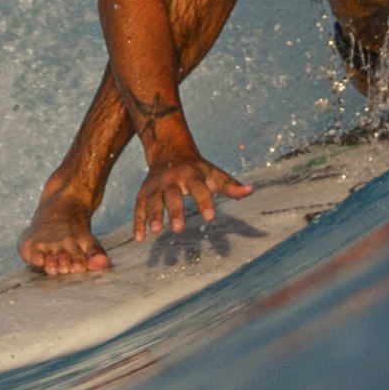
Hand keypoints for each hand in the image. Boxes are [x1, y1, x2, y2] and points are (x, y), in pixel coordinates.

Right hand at [130, 147, 253, 248]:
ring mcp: (156, 185)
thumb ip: (231, 186)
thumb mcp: (214, 174)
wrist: (169, 151)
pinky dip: (138, 222)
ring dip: (153, 215)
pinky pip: (139, 206)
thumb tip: (251, 191)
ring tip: (156, 232)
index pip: (199, 189)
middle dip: (175, 211)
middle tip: (178, 229)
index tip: (211, 218)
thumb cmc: (197, 169)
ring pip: (154, 200)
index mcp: (192, 174)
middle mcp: (172, 179)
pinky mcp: (144, 191)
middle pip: (173, 195)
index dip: (205, 202)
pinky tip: (139, 238)